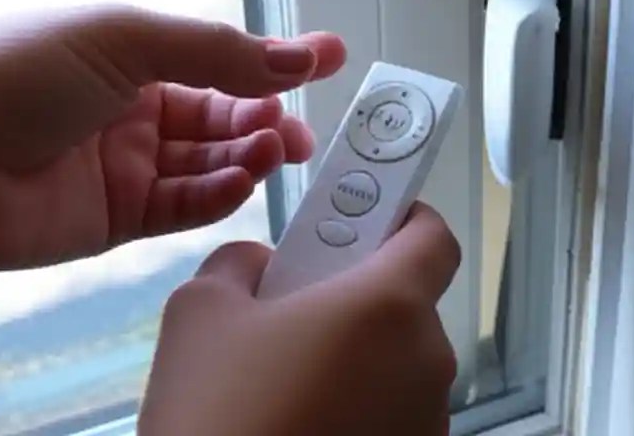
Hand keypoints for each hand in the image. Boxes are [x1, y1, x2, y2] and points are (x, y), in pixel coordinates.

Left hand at [0, 5, 345, 273]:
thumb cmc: (14, 75)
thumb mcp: (124, 39)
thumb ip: (216, 52)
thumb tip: (300, 55)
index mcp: (126, 51)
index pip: (216, 55)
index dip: (271, 57)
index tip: (330, 57)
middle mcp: (129, 106)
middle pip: (220, 113)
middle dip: (267, 115)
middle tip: (303, 127)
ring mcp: (124, 164)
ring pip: (209, 160)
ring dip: (248, 153)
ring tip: (275, 148)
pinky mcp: (117, 218)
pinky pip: (184, 205)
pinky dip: (218, 194)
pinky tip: (240, 180)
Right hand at [138, 203, 461, 435]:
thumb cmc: (219, 412)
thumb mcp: (201, 311)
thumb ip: (241, 263)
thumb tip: (260, 264)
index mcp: (388, 305)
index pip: (432, 236)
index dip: (402, 218)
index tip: (366, 219)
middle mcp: (426, 362)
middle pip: (404, 307)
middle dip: (353, 301)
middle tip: (290, 314)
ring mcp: (425, 421)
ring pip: (394, 366)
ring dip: (353, 361)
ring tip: (282, 383)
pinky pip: (388, 416)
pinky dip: (355, 409)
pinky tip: (297, 421)